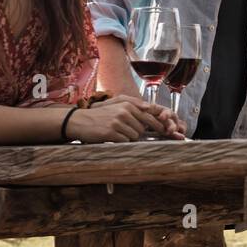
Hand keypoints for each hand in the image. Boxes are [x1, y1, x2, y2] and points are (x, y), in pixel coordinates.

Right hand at [66, 95, 182, 142]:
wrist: (79, 121)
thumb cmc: (100, 115)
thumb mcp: (116, 104)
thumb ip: (134, 105)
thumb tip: (151, 108)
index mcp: (128, 104)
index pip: (150, 115)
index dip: (159, 124)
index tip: (168, 131)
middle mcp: (125, 111)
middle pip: (144, 127)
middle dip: (140, 132)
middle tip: (131, 133)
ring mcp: (119, 121)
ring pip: (135, 136)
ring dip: (128, 137)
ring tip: (116, 132)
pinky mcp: (112, 132)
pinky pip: (125, 141)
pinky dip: (120, 141)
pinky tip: (111, 137)